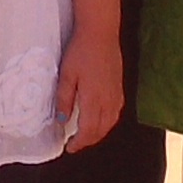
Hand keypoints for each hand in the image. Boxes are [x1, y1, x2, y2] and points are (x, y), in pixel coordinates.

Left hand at [56, 27, 122, 151]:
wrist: (101, 34)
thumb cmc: (80, 52)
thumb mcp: (66, 74)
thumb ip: (64, 99)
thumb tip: (61, 120)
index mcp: (93, 100)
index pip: (88, 131)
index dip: (79, 142)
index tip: (69, 148)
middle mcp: (108, 102)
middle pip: (100, 131)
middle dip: (88, 141)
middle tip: (75, 144)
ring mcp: (117, 96)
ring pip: (110, 124)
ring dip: (98, 134)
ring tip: (85, 135)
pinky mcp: (120, 90)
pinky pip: (115, 115)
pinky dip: (106, 124)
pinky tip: (99, 120)